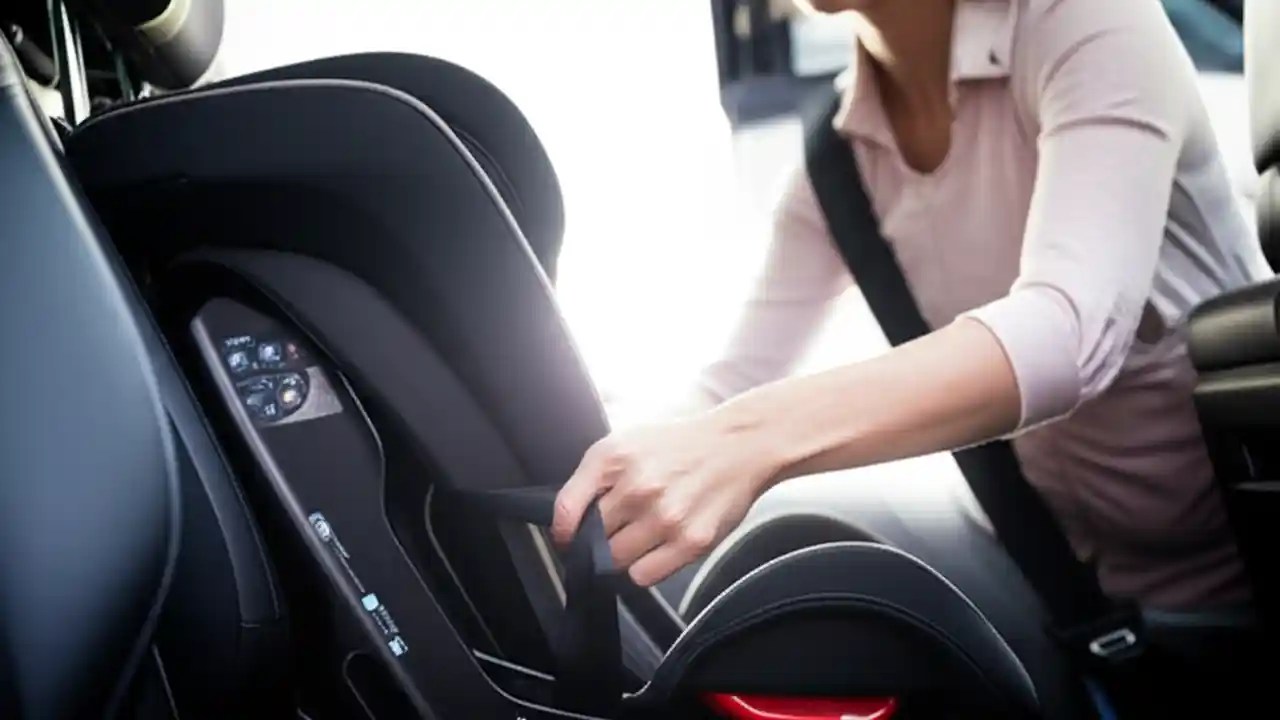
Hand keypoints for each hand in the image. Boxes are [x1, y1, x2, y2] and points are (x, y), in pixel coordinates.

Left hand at [551, 413, 780, 586]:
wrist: (738, 446)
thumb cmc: (680, 446)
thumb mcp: (626, 444)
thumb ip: (592, 478)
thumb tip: (569, 522)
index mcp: (614, 459)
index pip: (566, 511)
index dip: (563, 533)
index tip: (569, 540)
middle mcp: (638, 487)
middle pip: (593, 540)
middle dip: (598, 541)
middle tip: (615, 532)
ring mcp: (665, 517)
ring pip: (616, 561)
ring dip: (623, 555)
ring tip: (641, 536)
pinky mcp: (691, 541)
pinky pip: (645, 576)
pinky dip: (645, 568)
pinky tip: (656, 548)